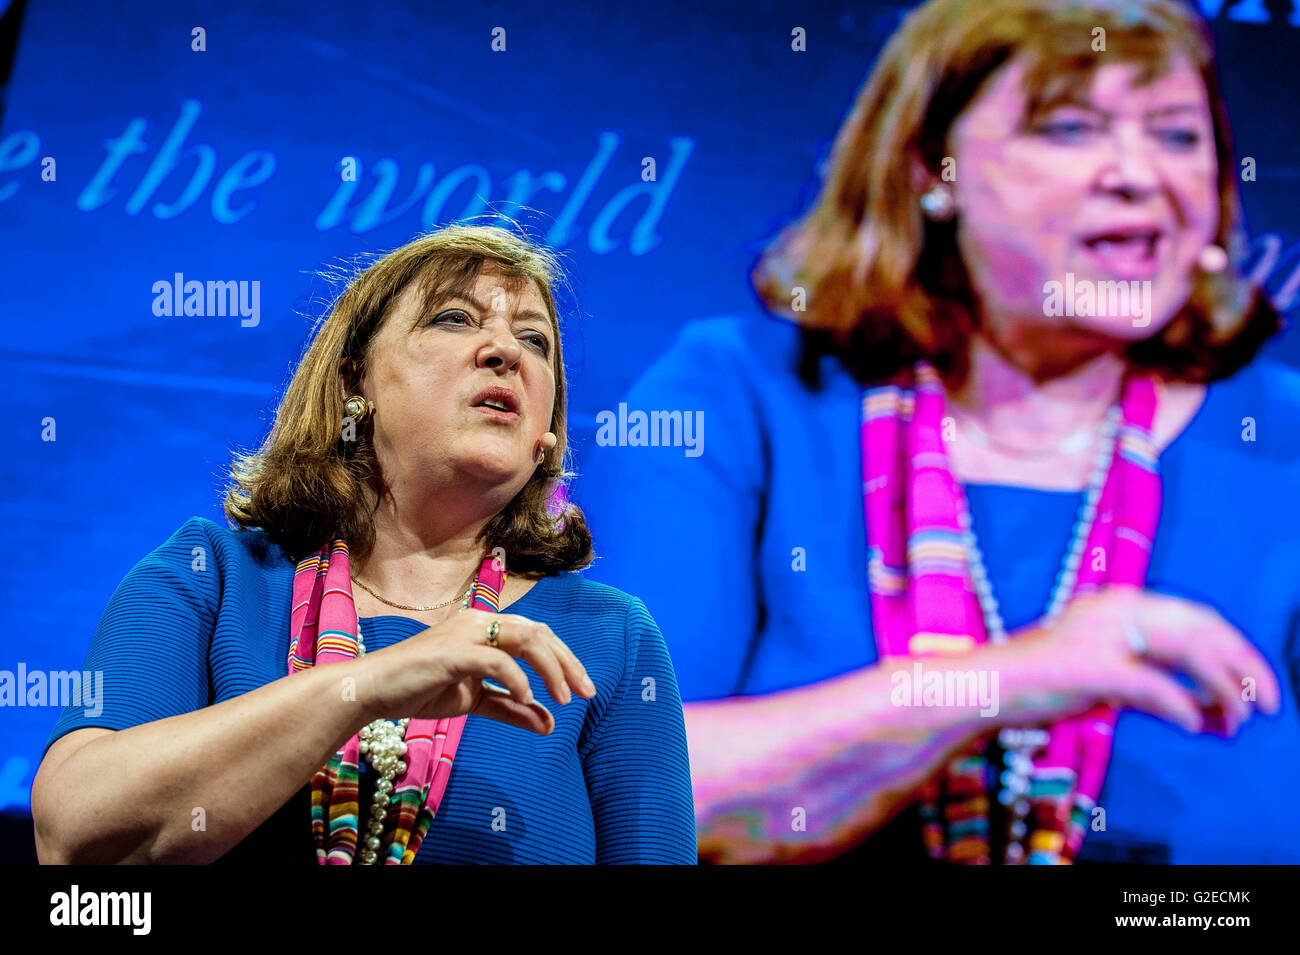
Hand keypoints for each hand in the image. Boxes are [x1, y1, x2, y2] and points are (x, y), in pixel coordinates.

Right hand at [354, 608, 595, 734]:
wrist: (375, 692)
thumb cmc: (420, 690)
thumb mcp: (474, 702)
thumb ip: (510, 709)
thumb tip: (548, 725)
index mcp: (485, 628)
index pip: (537, 635)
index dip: (564, 659)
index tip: (583, 690)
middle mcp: (479, 622)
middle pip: (538, 633)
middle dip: (568, 663)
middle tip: (587, 694)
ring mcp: (466, 633)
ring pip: (525, 639)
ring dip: (551, 669)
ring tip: (564, 699)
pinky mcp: (453, 652)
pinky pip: (495, 660)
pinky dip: (517, 679)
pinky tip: (529, 698)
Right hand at [988, 584, 1280, 734]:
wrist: (983, 687)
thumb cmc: (1042, 687)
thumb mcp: (1107, 677)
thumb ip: (1155, 685)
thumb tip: (1211, 714)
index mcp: (1119, 603)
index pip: (1197, 616)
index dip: (1236, 648)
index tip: (1258, 683)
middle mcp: (1115, 609)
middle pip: (1202, 629)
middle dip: (1244, 667)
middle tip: (1269, 704)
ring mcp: (1101, 635)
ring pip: (1188, 653)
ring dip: (1224, 690)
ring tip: (1237, 721)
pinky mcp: (1089, 667)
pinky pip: (1155, 686)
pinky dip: (1183, 707)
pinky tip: (1194, 725)